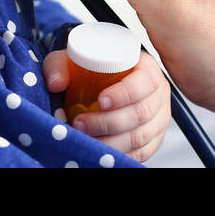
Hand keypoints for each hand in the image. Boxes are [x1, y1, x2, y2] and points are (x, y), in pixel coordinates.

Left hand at [44, 49, 170, 162]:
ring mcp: (158, 119)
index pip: (145, 82)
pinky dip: (121, 154)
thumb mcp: (71, 61)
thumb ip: (59, 66)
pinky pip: (143, 152)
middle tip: (80, 123)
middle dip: (108, 122)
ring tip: (85, 139)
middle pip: (141, 113)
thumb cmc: (89, 71)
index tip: (100, 101)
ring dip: (111, 142)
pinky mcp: (154, 139)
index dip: (125, 93)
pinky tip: (101, 151)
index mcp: (147, 69)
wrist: (98, 87)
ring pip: (141, 136)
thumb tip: (56, 84)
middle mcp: (158, 94)